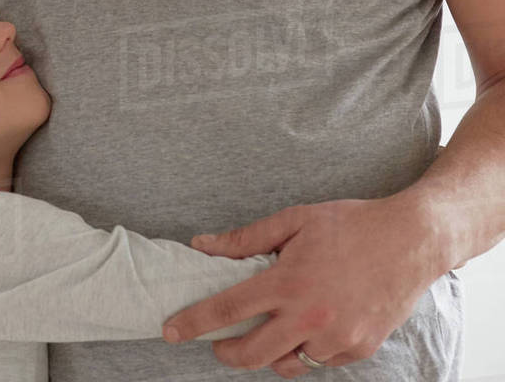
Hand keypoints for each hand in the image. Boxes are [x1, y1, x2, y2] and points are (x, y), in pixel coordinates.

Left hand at [161, 196, 446, 378]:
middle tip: (219, 342)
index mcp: (288, 282)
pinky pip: (321, 361)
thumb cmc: (350, 224)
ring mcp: (338, 337)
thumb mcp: (293, 220)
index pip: (228, 309)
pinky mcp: (361, 347)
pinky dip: (307, 350)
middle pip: (251, 354)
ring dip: (270, 352)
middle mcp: (310, 316)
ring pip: (286, 363)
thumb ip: (244, 239)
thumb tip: (201, 245)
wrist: (412, 240)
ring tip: (269, 330)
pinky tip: (308, 328)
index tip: (170, 331)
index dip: (194, 322)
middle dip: (225, 353)